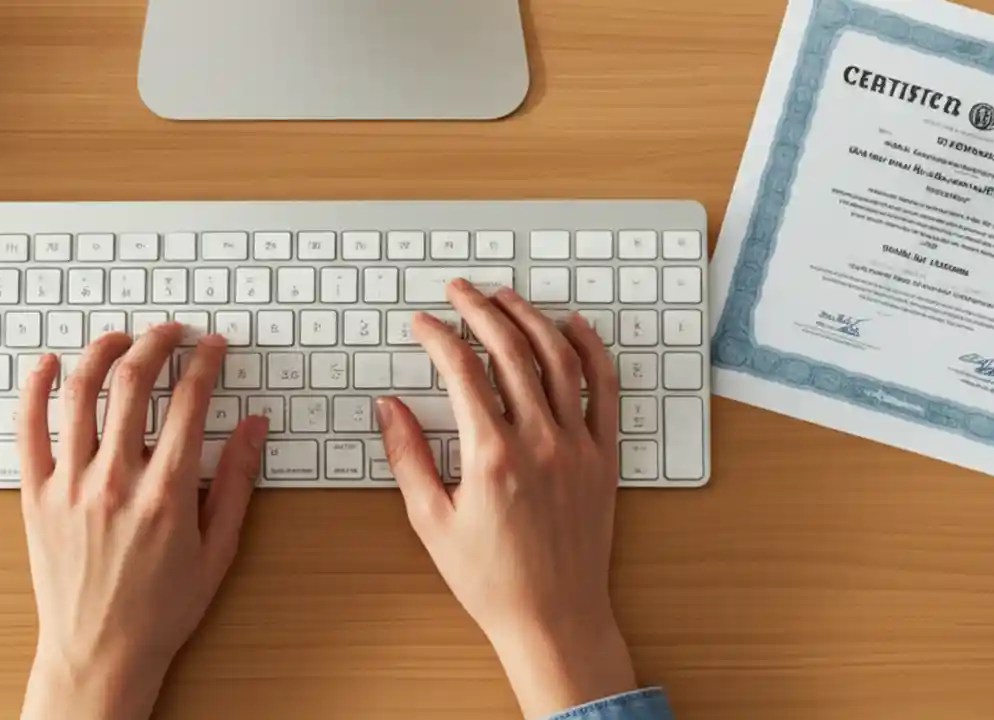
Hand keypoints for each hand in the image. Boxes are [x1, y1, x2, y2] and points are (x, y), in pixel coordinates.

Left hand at [18, 324, 268, 719]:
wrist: (100, 655)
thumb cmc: (161, 609)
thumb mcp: (218, 550)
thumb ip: (236, 482)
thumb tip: (254, 428)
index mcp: (165, 495)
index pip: (190, 404)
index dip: (205, 363)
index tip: (213, 347)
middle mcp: (115, 482)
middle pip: (133, 384)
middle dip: (157, 344)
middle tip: (172, 332)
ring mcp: (70, 486)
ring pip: (79, 395)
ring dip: (102, 352)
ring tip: (120, 337)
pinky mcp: (36, 496)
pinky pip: (28, 429)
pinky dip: (34, 389)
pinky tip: (48, 365)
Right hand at [378, 281, 635, 719]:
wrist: (554, 618)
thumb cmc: (491, 580)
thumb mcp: (431, 521)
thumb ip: (407, 457)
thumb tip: (389, 407)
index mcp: (492, 456)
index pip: (462, 372)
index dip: (438, 338)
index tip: (423, 324)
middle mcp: (539, 442)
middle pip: (510, 352)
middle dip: (480, 311)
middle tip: (460, 292)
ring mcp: (577, 446)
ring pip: (558, 359)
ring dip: (530, 319)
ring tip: (506, 298)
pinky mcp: (603, 456)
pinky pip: (604, 390)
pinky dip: (591, 351)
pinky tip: (573, 327)